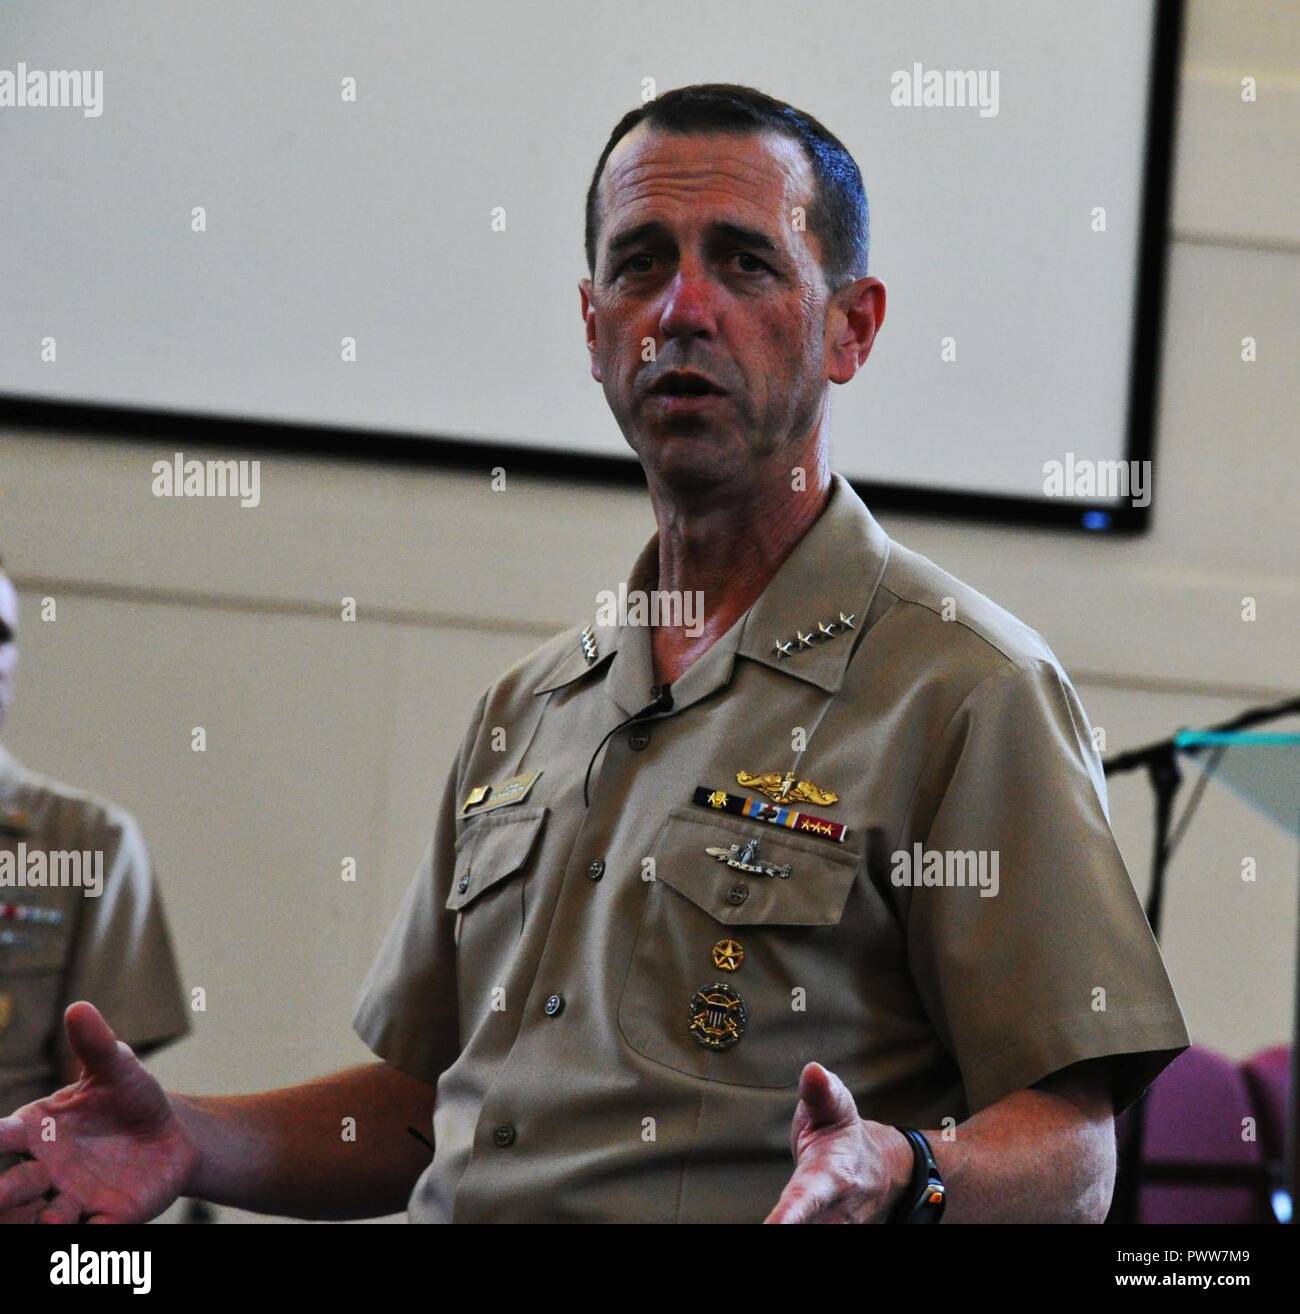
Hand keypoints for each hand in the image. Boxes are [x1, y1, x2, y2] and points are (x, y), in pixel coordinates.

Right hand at [0, 1001, 197, 1222]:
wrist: (171, 1135)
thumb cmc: (130, 1098)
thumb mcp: (119, 1068)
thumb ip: (96, 1044)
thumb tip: (79, 1007)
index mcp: (37, 1131)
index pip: (0, 1138)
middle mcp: (44, 1171)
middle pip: (12, 1188)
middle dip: (4, 1194)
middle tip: (3, 1193)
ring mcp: (71, 1199)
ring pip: (39, 1222)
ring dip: (40, 1223)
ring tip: (54, 1217)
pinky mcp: (107, 1219)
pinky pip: (92, 1235)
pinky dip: (90, 1236)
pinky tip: (98, 1229)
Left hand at [764, 1060, 912, 1223]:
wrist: (883, 1170)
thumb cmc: (845, 1135)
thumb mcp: (837, 1106)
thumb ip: (822, 1092)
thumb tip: (813, 1070)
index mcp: (832, 1176)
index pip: (806, 1198)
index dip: (789, 1216)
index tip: (772, 1227)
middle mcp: (836, 1213)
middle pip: (809, 1231)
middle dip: (785, 1230)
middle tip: (766, 1228)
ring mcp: (837, 1231)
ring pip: (811, 1238)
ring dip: (782, 1235)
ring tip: (765, 1229)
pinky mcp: (833, 1235)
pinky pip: (809, 1239)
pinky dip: (788, 1230)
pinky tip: (773, 1229)